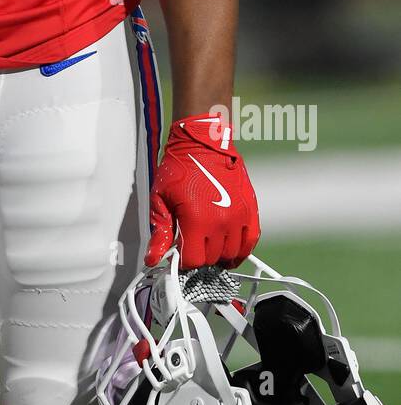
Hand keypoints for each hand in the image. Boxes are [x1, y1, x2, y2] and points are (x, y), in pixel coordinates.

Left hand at [144, 115, 259, 268]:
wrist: (203, 144)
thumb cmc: (180, 168)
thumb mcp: (160, 199)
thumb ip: (159, 232)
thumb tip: (153, 258)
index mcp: (196, 220)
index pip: (193, 261)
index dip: (183, 260)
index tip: (179, 253)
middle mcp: (221, 221)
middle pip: (211, 259)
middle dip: (199, 256)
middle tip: (192, 245)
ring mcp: (238, 216)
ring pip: (231, 254)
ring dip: (218, 254)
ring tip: (208, 245)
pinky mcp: (250, 210)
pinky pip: (250, 242)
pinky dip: (241, 250)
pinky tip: (230, 250)